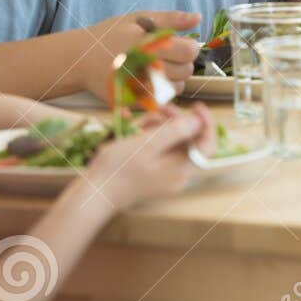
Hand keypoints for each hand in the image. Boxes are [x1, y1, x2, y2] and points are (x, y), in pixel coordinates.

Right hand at [77, 10, 201, 96]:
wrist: (80, 59)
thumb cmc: (111, 35)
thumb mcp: (138, 19)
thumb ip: (170, 19)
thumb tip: (199, 18)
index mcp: (146, 44)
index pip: (188, 52)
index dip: (189, 47)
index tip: (180, 44)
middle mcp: (142, 68)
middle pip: (185, 71)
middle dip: (183, 62)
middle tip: (168, 55)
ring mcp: (137, 88)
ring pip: (177, 87)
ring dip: (175, 78)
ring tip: (159, 67)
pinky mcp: (133, 102)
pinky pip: (162, 99)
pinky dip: (162, 91)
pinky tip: (151, 79)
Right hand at [85, 104, 214, 208]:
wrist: (93, 194)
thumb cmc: (118, 169)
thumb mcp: (147, 145)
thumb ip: (175, 132)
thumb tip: (198, 121)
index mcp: (181, 171)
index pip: (207, 146)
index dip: (205, 123)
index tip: (195, 106)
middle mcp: (177, 176)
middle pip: (189, 143)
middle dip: (178, 122)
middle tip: (162, 108)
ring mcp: (165, 177)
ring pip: (174, 145)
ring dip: (162, 128)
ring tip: (144, 121)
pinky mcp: (153, 176)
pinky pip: (161, 152)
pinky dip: (153, 139)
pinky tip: (139, 131)